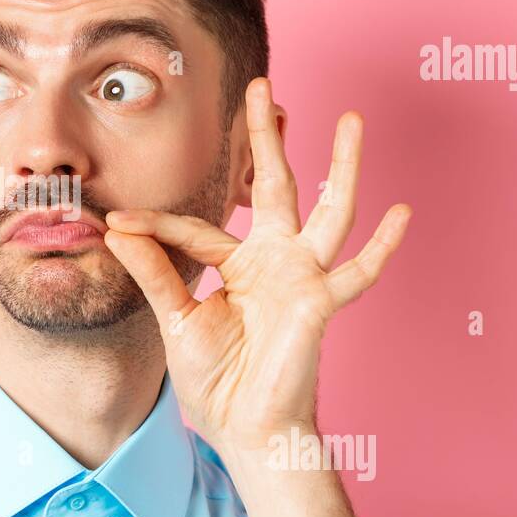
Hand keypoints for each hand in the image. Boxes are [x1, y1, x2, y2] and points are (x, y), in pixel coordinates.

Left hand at [102, 77, 410, 453]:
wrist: (244, 430)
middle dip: (266, 138)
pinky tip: (401, 213)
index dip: (155, 226)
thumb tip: (115, 231)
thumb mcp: (174, 319)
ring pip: (329, 210)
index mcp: (238, 266)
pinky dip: (381, 246)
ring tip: (353, 120)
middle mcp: (274, 261)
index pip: (197, 228)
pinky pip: (357, 273)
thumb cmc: (215, 381)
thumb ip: (153, 272)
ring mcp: (303, 278)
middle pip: (273, 185)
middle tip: (260, 86)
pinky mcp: (320, 303)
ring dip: (342, 165)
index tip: (115, 220)